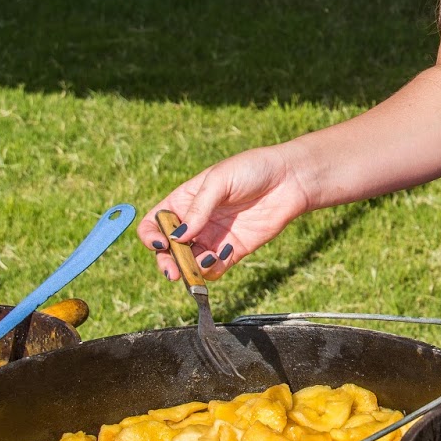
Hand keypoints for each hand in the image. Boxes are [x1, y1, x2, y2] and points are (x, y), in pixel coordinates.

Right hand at [137, 145, 314, 281]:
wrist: (290, 179)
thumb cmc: (252, 169)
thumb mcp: (219, 180)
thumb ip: (198, 208)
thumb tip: (177, 237)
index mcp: (183, 201)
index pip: (154, 223)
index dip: (150, 236)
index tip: (161, 242)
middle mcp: (194, 222)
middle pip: (168, 250)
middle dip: (167, 262)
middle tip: (173, 271)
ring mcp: (213, 238)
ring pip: (190, 264)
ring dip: (191, 270)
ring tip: (206, 260)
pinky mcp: (233, 251)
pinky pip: (215, 269)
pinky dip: (213, 270)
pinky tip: (224, 255)